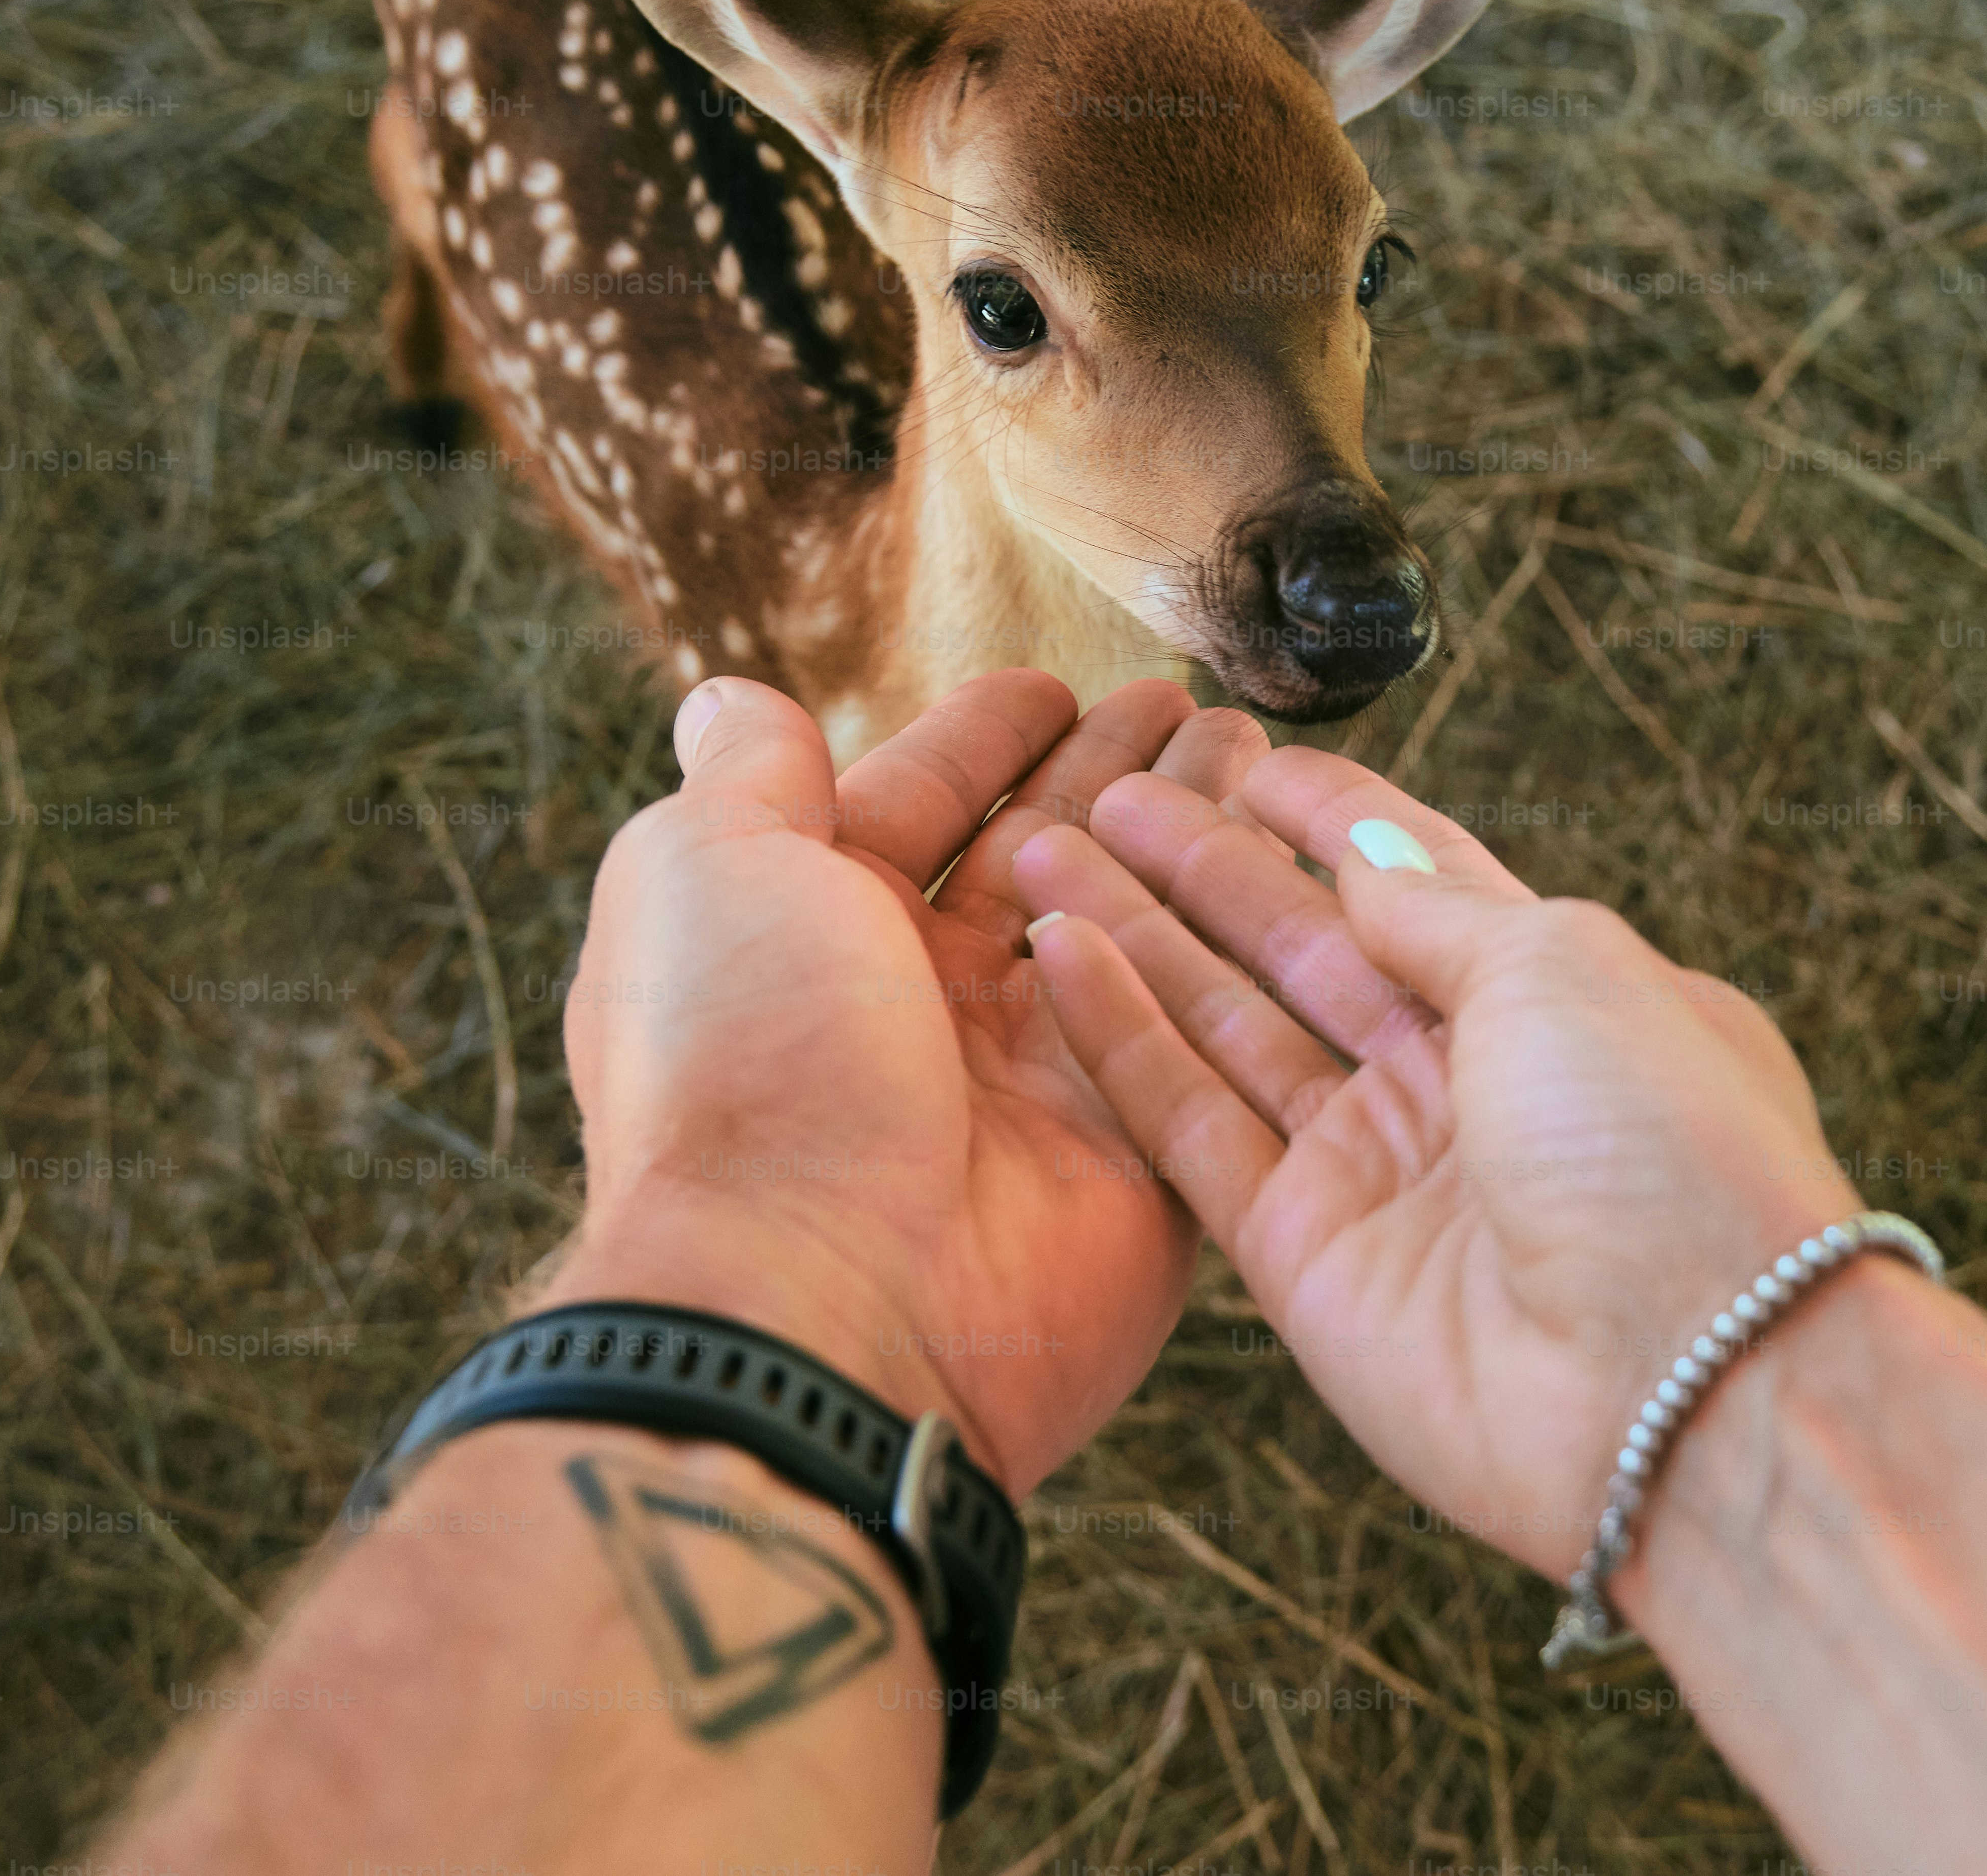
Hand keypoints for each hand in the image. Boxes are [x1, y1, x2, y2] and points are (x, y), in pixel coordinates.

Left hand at [534, 669, 1267, 1496]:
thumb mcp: (705, 873)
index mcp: (811, 933)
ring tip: (1252, 751)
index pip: (914, 805)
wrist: (821, 1300)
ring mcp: (1030, 1085)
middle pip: (1037, 860)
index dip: (982, 740)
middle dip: (1110, 778)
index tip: (1053, 686)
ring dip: (1186, 841)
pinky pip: (1196, 1038)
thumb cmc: (743, 1069)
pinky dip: (1234, 958)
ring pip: (1129, 933)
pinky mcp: (1127, 1155)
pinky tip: (1281, 872)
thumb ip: (744, 781)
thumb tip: (722, 700)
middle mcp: (917, 1007)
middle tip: (1190, 706)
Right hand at [1009, 746, 1859, 1571]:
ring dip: (1139, 939)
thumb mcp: (1564, 971)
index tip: (1242, 755)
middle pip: (1304, 950)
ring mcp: (1378, 1172)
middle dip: (1205, 867)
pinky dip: (1123, 1045)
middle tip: (1108, 795)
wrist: (1684, 1381)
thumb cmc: (1665, 1152)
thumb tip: (1367, 859)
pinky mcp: (1304, 1258)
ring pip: (1229, 1030)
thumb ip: (1442, 913)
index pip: (1418, 881)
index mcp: (1554, 1001)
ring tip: (1041, 852)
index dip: (1330, 815)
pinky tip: (1061, 959)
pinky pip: (1193, 1131)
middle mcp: (1463, 1083)